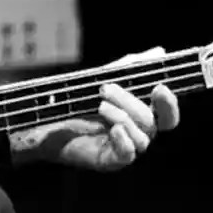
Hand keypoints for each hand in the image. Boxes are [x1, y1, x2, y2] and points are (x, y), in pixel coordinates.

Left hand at [21, 47, 180, 170]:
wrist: (43, 120)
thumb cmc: (74, 100)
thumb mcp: (103, 77)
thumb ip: (130, 67)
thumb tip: (159, 52)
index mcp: (139, 115)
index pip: (168, 115)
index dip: (169, 104)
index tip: (159, 87)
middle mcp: (136, 133)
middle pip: (153, 122)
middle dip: (130, 102)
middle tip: (105, 89)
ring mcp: (124, 148)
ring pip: (143, 139)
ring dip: (122, 117)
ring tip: (99, 106)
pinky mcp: (109, 161)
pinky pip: (128, 155)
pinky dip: (124, 141)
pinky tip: (112, 129)